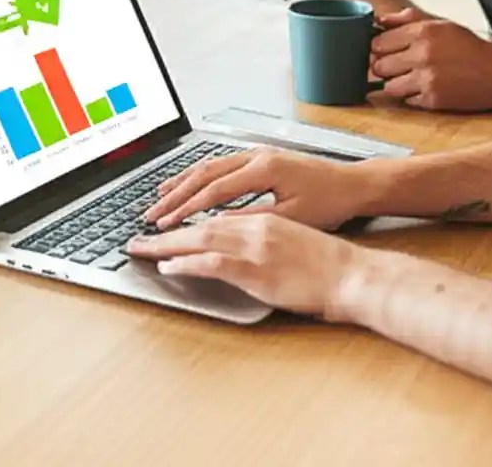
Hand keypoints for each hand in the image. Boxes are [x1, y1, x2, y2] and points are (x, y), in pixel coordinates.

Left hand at [126, 214, 370, 318]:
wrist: (352, 275)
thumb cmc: (329, 265)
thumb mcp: (292, 242)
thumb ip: (263, 242)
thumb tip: (237, 250)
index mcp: (265, 220)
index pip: (216, 217)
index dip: (186, 221)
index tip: (166, 228)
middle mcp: (256, 227)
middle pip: (200, 224)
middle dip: (166, 231)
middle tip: (138, 238)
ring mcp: (255, 247)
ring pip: (199, 238)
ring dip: (166, 244)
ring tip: (142, 250)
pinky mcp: (255, 270)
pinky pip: (211, 262)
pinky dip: (187, 262)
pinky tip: (169, 266)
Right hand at [144, 148, 374, 230]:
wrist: (355, 184)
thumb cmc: (331, 202)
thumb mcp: (291, 216)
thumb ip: (252, 219)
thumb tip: (217, 226)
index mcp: (265, 169)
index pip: (214, 190)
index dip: (186, 208)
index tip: (166, 223)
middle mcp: (258, 156)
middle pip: (205, 173)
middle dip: (175, 194)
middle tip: (152, 213)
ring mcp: (259, 154)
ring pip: (211, 164)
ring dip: (184, 181)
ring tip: (160, 196)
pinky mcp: (262, 158)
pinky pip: (223, 163)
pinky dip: (201, 175)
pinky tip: (191, 184)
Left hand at [371, 9, 491, 110]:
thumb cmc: (470, 48)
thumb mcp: (441, 24)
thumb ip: (408, 19)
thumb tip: (379, 21)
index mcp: (423, 31)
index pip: (378, 42)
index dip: (380, 49)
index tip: (387, 51)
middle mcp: (422, 54)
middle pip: (379, 65)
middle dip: (385, 67)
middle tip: (399, 67)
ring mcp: (427, 79)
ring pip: (388, 86)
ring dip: (396, 84)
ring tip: (411, 79)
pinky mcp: (432, 99)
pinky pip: (405, 101)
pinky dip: (411, 97)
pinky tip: (426, 88)